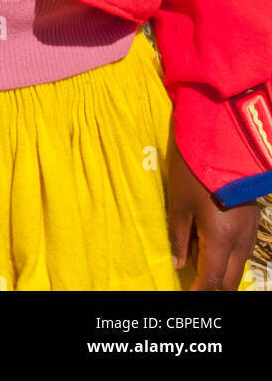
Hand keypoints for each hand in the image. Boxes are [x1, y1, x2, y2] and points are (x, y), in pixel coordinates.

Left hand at [166, 137, 259, 290]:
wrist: (224, 136)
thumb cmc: (194, 169)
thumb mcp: (179, 203)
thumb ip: (178, 237)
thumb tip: (179, 264)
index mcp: (221, 240)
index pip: (212, 280)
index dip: (199, 292)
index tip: (187, 295)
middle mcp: (241, 240)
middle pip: (231, 279)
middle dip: (214, 286)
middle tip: (194, 285)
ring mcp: (251, 228)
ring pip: (240, 264)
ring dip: (223, 271)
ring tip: (199, 263)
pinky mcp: (253, 216)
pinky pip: (244, 247)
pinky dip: (229, 255)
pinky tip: (212, 244)